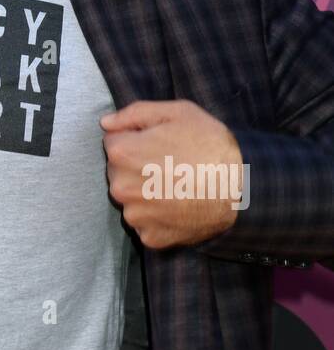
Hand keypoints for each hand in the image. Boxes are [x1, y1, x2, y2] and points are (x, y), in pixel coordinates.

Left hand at [99, 99, 244, 249]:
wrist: (242, 188)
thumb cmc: (211, 144)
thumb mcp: (177, 112)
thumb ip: (135, 113)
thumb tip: (106, 123)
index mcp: (123, 153)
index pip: (113, 142)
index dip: (135, 140)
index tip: (158, 144)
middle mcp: (121, 187)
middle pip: (118, 172)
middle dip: (135, 167)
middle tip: (169, 165)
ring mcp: (135, 216)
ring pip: (130, 199)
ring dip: (144, 193)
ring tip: (175, 186)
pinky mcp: (151, 237)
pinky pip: (145, 223)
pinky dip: (157, 217)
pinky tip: (178, 206)